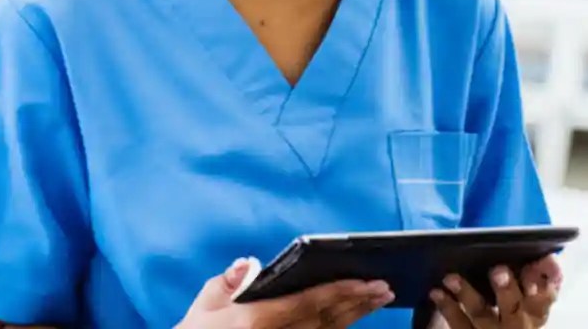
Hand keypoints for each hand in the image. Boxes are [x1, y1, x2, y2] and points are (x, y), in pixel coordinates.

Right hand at [175, 257, 394, 327]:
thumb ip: (228, 283)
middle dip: (357, 303)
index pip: (306, 303)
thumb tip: (250, 265)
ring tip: (378, 300)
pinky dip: (338, 328)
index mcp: (256, 320)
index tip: (364, 281)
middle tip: (384, 287)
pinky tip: (353, 317)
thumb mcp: (202, 307)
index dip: (338, 291)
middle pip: (326, 321)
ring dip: (356, 317)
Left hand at [429, 255, 561, 328]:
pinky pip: (459, 324)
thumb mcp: (527, 296)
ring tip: (451, 277)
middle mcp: (519, 323)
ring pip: (482, 314)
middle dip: (507, 290)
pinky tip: (437, 292)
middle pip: (515, 307)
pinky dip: (447, 307)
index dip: (543, 281)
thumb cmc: (510, 308)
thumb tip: (541, 256)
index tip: (537, 263)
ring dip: (467, 294)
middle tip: (498, 270)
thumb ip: (536, 276)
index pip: (546, 296)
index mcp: (535, 311)